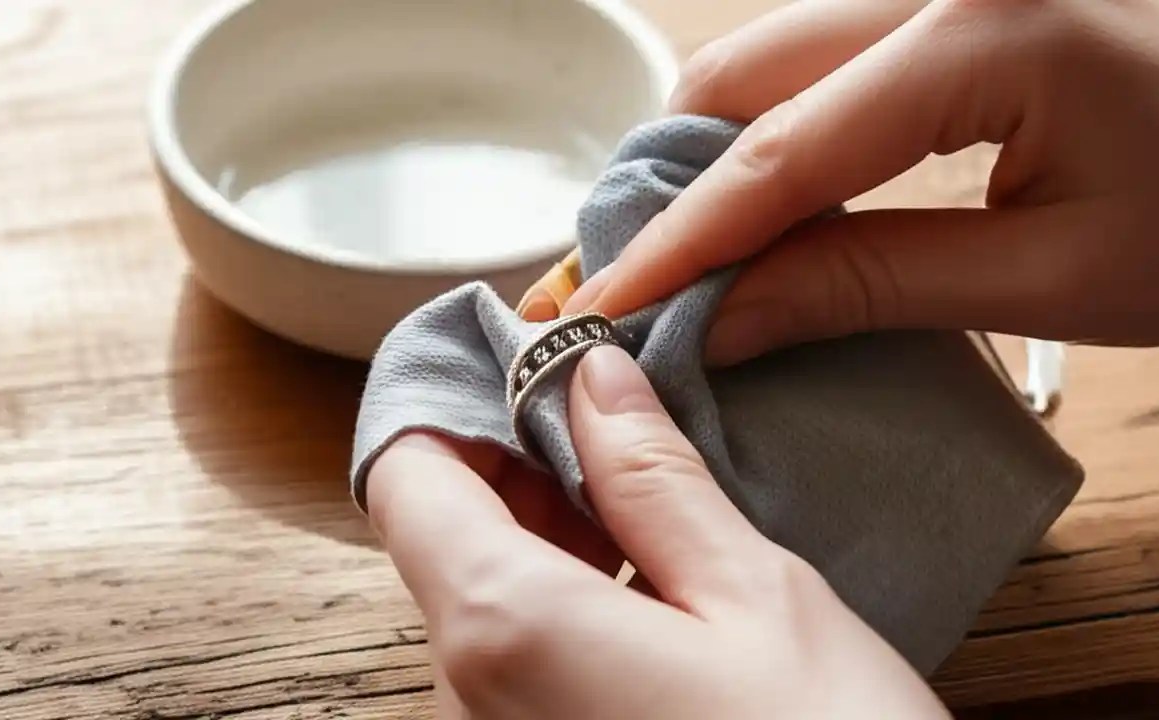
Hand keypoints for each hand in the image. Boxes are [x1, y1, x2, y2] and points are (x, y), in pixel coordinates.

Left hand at [367, 346, 947, 718]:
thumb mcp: (753, 596)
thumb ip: (654, 478)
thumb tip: (591, 379)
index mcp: (501, 626)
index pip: (406, 470)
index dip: (457, 397)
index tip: (527, 361)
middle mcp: (464, 698)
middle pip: (439, 532)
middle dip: (516, 462)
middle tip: (617, 422)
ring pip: (479, 594)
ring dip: (546, 531)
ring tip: (649, 502)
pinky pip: (512, 657)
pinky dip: (561, 600)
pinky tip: (647, 588)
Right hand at [565, 0, 1158, 363]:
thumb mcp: (1057, 274)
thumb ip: (873, 284)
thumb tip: (727, 319)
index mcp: (987, 35)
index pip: (783, 153)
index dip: (684, 241)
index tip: (609, 304)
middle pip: (746, 70)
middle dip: (671, 182)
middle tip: (634, 281)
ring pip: (773, 54)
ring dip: (712, 154)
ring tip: (684, 255)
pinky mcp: (954, 2)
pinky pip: (822, 57)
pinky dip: (771, 132)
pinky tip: (759, 204)